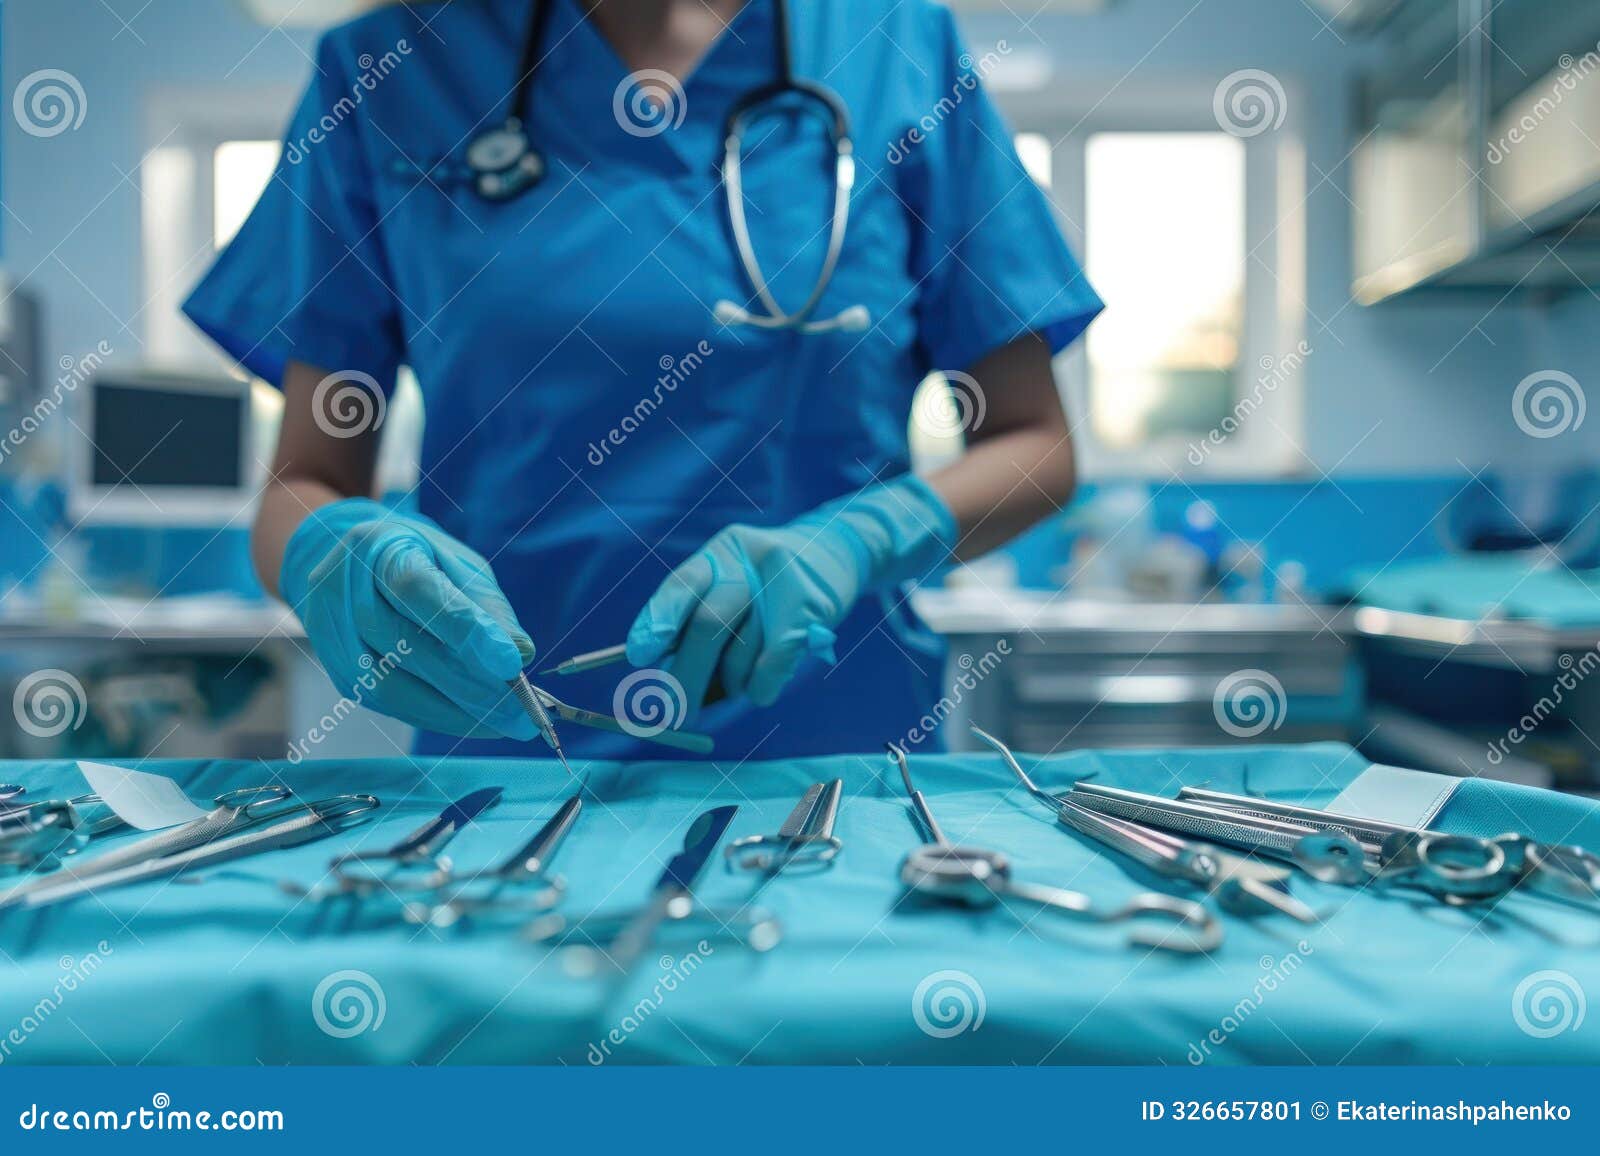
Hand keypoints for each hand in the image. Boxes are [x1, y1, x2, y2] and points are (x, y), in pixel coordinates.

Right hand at [280, 498, 535, 738]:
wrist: (354, 566)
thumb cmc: (419, 560)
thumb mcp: (458, 564)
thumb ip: (486, 605)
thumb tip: (520, 653)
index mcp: (378, 547)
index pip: (417, 590)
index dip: (464, 629)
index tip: (511, 663)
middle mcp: (342, 591)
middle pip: (405, 647)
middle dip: (470, 685)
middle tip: (521, 711)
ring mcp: (333, 636)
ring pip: (393, 686)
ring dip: (454, 712)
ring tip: (504, 722)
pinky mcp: (339, 673)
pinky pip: (389, 704)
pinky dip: (436, 716)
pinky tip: (473, 720)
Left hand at [626, 476, 955, 711]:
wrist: (840, 555)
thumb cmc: (772, 588)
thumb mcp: (732, 586)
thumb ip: (696, 620)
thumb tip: (659, 675)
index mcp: (722, 552)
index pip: (682, 584)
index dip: (657, 621)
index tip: (639, 657)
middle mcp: (749, 561)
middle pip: (707, 624)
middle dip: (686, 676)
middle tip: (674, 713)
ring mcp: (783, 583)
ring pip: (741, 652)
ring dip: (734, 681)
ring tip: (742, 679)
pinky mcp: (811, 611)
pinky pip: (772, 666)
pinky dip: (760, 686)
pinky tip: (761, 687)